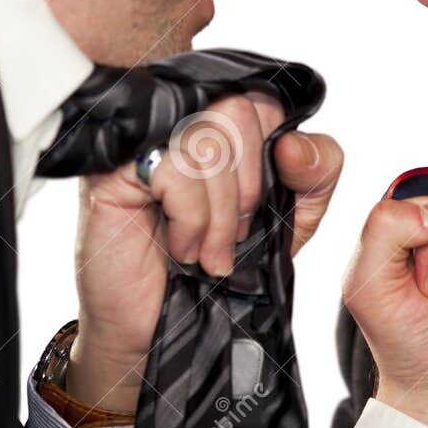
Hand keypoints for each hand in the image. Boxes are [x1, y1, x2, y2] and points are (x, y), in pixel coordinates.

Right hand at [66, 91, 341, 412]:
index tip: (261, 207)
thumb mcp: (290, 217)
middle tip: (234, 234)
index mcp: (220, 119)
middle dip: (245, 187)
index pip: (264, 99)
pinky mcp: (111, 167)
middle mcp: (177, 116)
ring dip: (218, 214)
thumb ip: (316, 171)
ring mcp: (140, 137)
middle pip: (237, 110)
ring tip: (206, 251)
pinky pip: (174, 171)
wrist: (160, 328)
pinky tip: (179, 247)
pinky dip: (189, 220)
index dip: (273, 156)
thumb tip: (292, 144)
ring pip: (207, 142)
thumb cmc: (218, 266)